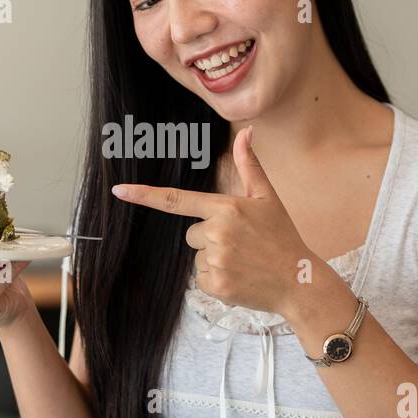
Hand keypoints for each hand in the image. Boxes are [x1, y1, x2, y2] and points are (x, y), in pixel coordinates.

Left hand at [112, 126, 314, 316]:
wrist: (299, 280)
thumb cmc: (282, 236)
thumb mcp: (267, 198)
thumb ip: (249, 165)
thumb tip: (246, 131)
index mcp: (225, 208)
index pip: (176, 199)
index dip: (144, 195)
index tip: (119, 191)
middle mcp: (217, 232)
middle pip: (191, 234)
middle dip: (210, 238)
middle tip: (241, 244)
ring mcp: (216, 260)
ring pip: (197, 257)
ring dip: (215, 260)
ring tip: (244, 261)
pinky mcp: (216, 285)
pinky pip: (201, 279)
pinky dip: (218, 281)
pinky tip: (240, 277)